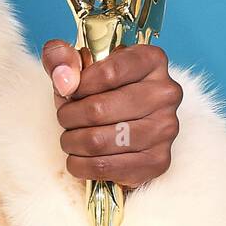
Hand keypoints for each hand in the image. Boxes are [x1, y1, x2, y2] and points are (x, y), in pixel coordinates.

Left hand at [41, 39, 182, 189]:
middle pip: (97, 110)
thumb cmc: (94, 90)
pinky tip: (81, 156)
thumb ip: (60, 57)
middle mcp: (166, 93)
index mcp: (151, 60)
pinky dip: (80, 164)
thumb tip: (65, 81)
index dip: (77, 87)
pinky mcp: (158, 161)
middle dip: (68, 117)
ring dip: (71, 142)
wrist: (114, 124)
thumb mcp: (72, 63)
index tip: (70, 92)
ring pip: (97, 141)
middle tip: (65, 118)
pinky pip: (104, 167)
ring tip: (71, 137)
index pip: (107, 73)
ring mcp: (166, 129)